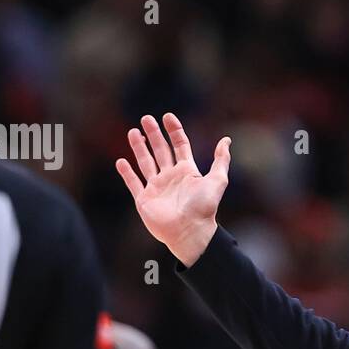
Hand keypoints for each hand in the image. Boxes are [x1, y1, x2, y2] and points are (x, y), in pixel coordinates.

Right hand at [116, 114, 230, 266]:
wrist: (189, 231)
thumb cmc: (204, 207)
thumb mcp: (217, 180)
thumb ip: (221, 160)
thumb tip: (226, 140)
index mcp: (187, 171)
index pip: (179, 145)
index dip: (174, 131)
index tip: (168, 116)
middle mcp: (171, 177)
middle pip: (160, 151)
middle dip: (154, 134)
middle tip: (146, 118)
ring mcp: (156, 188)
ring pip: (145, 162)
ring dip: (139, 147)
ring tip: (133, 132)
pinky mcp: (144, 200)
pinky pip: (133, 183)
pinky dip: (127, 173)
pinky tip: (121, 161)